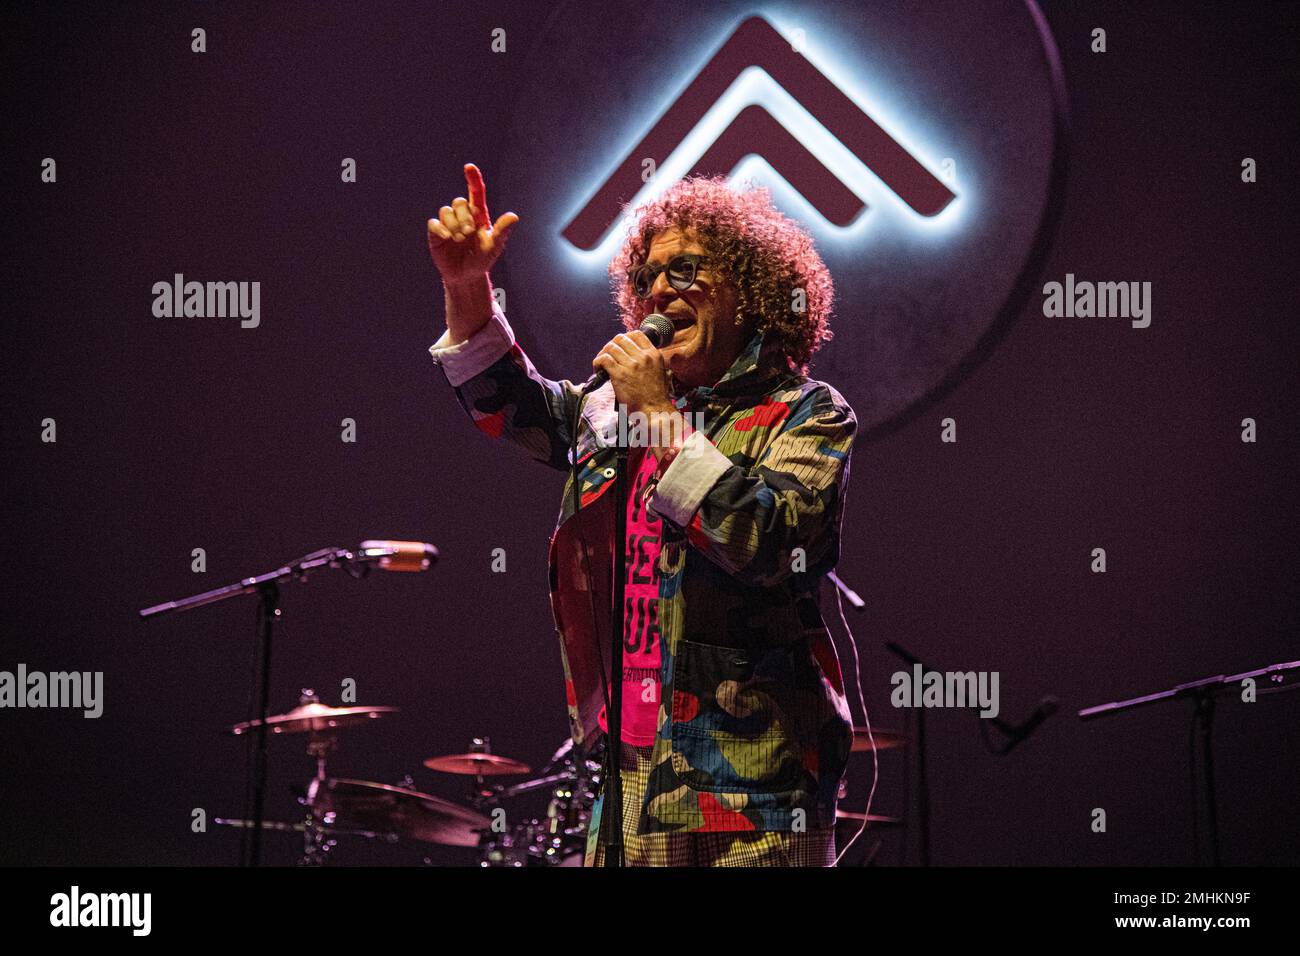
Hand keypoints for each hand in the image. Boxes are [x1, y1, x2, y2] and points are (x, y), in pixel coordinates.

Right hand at [426, 163, 518, 288]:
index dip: (473, 179)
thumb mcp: (494, 246)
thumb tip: (513, 216)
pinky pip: (434, 223)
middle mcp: (462, 216)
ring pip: (446, 211)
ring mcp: (448, 223)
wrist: (466, 276)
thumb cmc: (482, 260)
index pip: (475, 192)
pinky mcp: (436, 233)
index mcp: (478, 215)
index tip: (469, 167)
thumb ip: (502, 231)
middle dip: (464, 216)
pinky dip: (440, 229)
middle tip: (469, 233)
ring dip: (453, 225)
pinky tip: (447, 238)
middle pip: (459, 202)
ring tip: (460, 239)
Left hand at [592, 330, 674, 417]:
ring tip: (601, 364)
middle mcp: (643, 357)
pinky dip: (598, 362)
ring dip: (602, 353)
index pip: (636, 334)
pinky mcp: (620, 374)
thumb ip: (648, 361)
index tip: (620, 346)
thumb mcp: (659, 371)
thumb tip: (632, 354)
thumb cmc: (655, 396)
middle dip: (612, 345)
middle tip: (608, 356)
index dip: (625, 338)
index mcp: (653, 354)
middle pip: (621, 339)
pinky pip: (604, 359)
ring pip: (610, 347)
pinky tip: (598, 369)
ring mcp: (631, 365)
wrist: (654, 410)